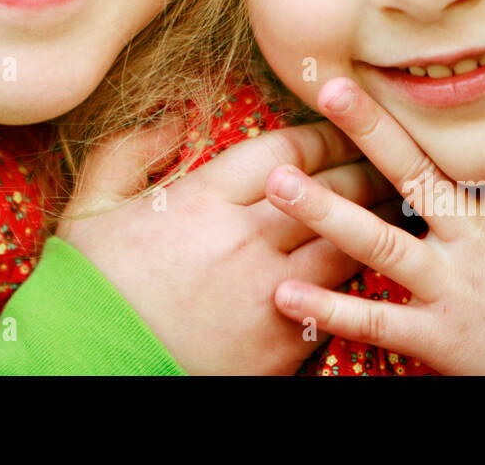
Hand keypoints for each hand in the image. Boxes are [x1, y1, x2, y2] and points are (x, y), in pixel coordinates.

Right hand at [55, 118, 393, 374]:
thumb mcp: (92, 207)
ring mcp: (267, 295)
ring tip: (396, 206)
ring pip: (344, 246)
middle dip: (365, 169)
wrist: (89, 367)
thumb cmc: (88, 290)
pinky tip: (369, 268)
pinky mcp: (280, 346)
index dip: (326, 135)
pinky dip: (355, 280)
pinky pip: (335, 302)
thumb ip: (131, 150)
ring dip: (373, 222)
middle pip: (330, 192)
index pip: (288, 152)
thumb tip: (173, 116)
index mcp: (203, 200)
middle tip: (388, 158)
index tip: (343, 128)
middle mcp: (244, 242)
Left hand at [265, 78, 484, 374]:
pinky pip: (376, 321)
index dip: (414, 112)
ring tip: (274, 184)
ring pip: (377, 241)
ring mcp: (454, 287)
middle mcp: (476, 238)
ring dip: (323, 212)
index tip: (379, 74)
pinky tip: (283, 295)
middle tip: (325, 88)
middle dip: (367, 129)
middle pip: (411, 174)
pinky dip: (329, 310)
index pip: (454, 148)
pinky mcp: (442, 339)